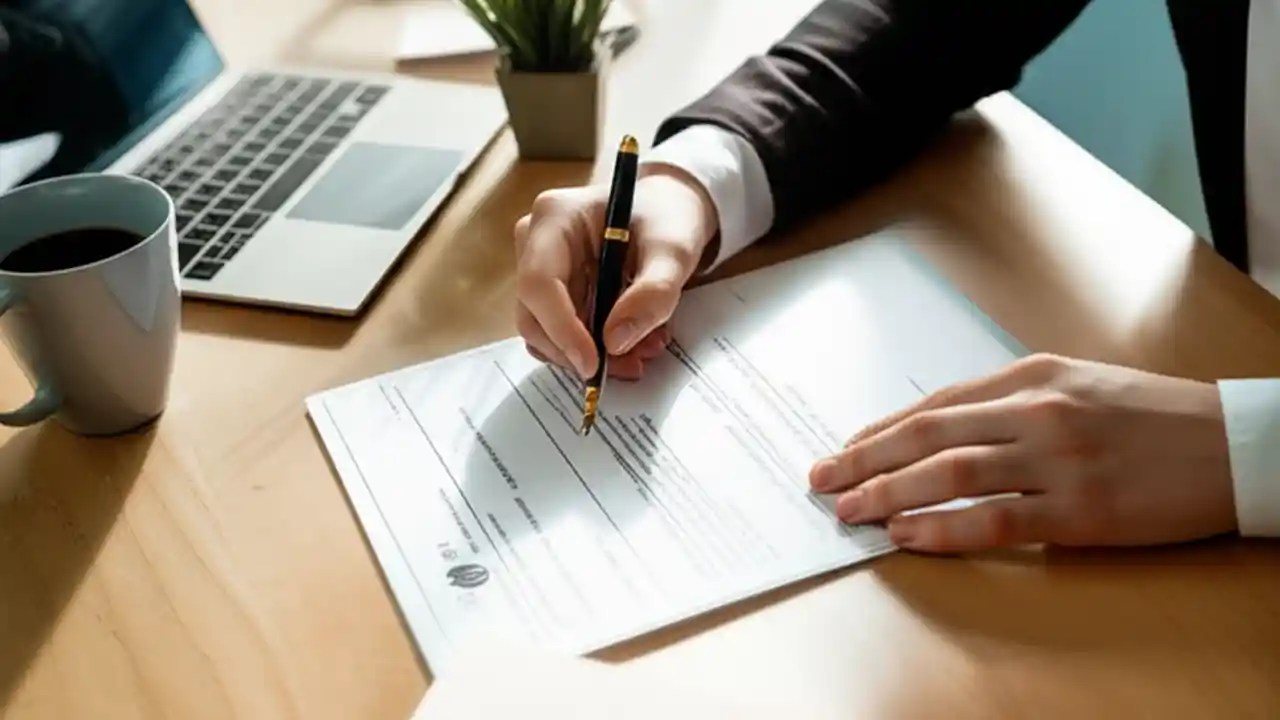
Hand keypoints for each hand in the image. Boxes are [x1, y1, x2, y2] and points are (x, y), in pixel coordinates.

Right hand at [514, 165, 717, 379]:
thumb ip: (652, 294)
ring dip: (588, 353)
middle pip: (534, 314)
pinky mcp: (552, 290)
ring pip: (545, 330)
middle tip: (628, 366)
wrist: (670, 211)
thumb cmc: (669, 218)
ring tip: (639, 353)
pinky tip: (629, 344)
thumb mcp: (674, 252)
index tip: (593, 364)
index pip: (539, 283)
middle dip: (577, 350)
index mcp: (555, 217)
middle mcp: (535, 241)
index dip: (561, 329)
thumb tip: (615, 342)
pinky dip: (591, 347)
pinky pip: (559, 332)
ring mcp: (540, 267)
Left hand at [809, 354, 1235, 552]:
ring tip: (849, 509)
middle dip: (864, 458)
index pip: (935, 405)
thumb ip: (1010, 399)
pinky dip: (944, 529)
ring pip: (951, 475)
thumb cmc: (1150, 414)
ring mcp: (1057, 460)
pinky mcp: (1080, 511)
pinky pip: (995, 521)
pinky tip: (906, 535)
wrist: (1232, 444)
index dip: (881, 430)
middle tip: (820, 479)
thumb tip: (941, 427)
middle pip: (928, 435)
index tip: (843, 449)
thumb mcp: (1075, 383)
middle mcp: (1037, 410)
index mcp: (1032, 375)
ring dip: (890, 493)